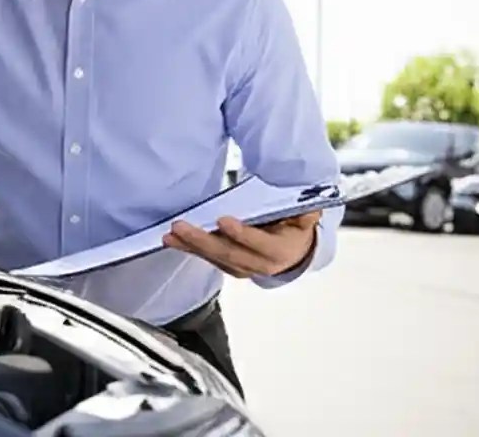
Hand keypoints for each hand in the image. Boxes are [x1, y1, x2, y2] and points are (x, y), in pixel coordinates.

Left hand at [162, 211, 319, 278]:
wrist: (294, 251)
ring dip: (190, 246)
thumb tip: (307, 210)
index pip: (260, 244)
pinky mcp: (228, 266)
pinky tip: (173, 240)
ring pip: (214, 258)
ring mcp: (242, 268)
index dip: (242, 234)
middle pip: (229, 253)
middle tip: (181, 226)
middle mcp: (260, 265)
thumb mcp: (305, 218)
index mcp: (280, 251)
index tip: (223, 220)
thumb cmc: (295, 227)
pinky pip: (208, 258)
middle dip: (203, 240)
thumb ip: (305, 213)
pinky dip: (189, 249)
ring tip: (170, 234)